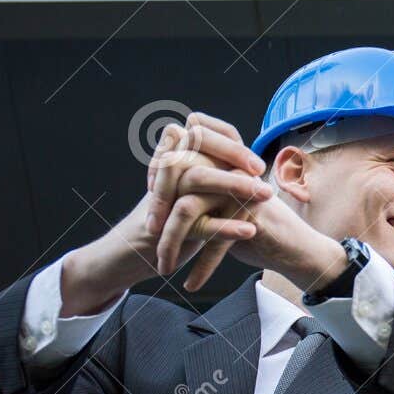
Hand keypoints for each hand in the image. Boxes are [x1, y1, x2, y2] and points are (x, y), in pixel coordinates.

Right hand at [57, 115, 266, 314]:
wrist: (129, 258)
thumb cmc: (168, 227)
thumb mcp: (192, 198)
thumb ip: (213, 179)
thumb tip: (250, 166)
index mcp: (171, 159)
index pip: (201, 135)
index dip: (230, 144)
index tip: (257, 162)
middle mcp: (165, 171)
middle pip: (199, 147)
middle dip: (236, 158)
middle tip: (263, 173)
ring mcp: (164, 197)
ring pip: (198, 179)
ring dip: (236, 187)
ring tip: (264, 197)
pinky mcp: (165, 228)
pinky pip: (198, 222)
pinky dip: (226, 227)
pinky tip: (249, 230)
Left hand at [149, 117, 347, 294]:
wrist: (295, 248)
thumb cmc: (257, 229)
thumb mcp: (224, 205)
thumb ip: (201, 192)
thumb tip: (165, 191)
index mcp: (221, 160)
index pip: (176, 157)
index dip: (157, 179)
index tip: (150, 215)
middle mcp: (228, 168)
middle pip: (177, 181)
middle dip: (157, 215)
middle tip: (148, 243)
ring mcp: (238, 189)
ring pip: (187, 210)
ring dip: (171, 243)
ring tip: (164, 267)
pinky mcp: (248, 214)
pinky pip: (213, 239)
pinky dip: (201, 266)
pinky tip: (192, 283)